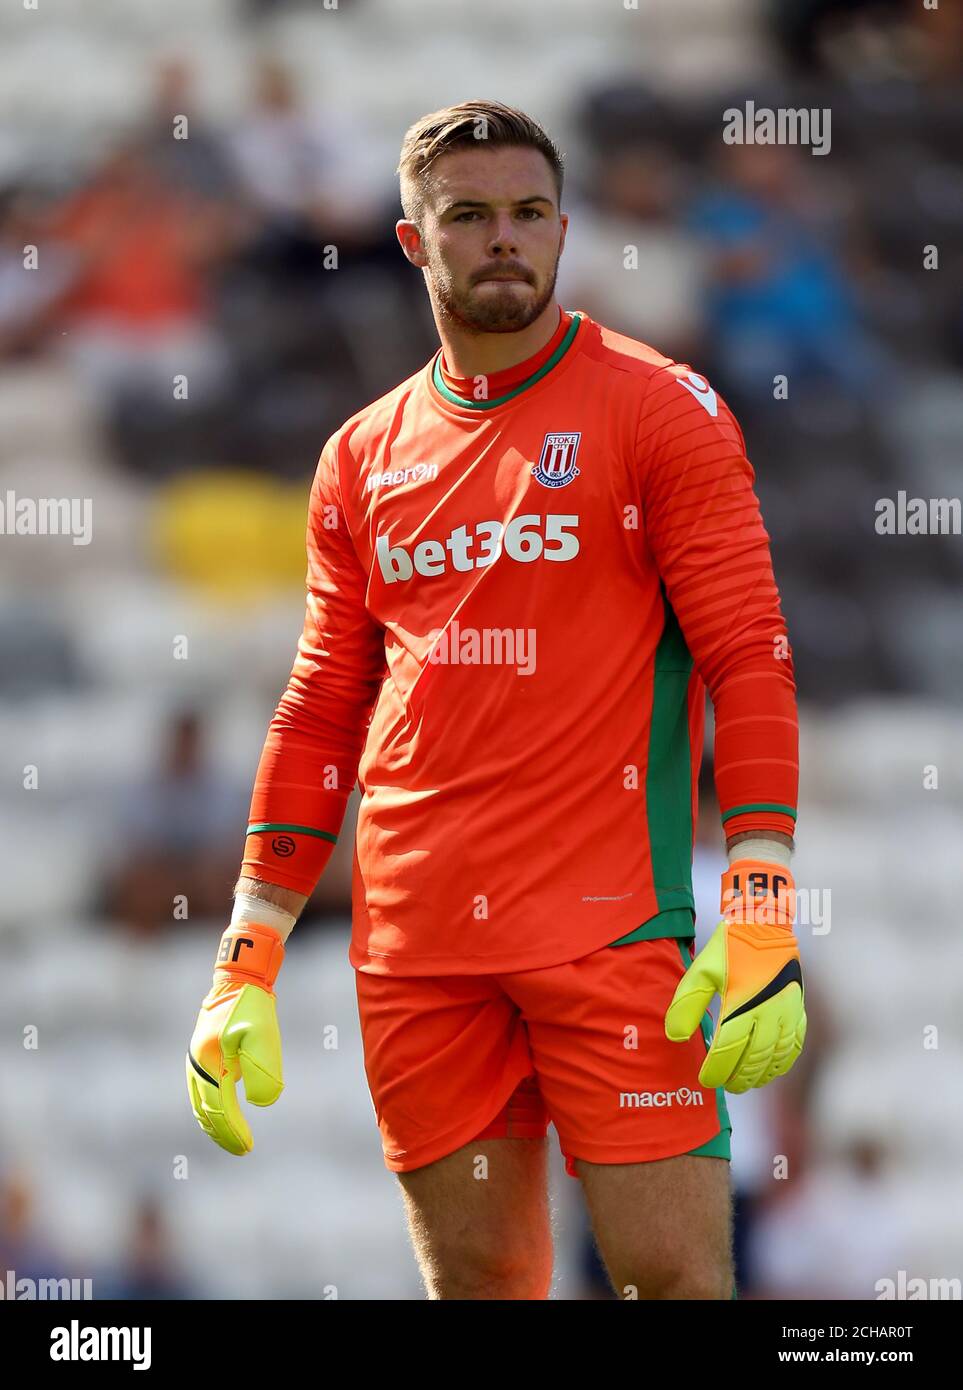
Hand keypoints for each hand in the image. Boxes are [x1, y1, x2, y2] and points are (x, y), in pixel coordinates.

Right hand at [186, 923, 284, 1153]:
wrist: (240, 976)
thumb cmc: (254, 1006)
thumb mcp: (263, 1036)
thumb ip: (262, 1070)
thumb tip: (261, 1102)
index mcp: (208, 1062)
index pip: (219, 1108)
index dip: (233, 1131)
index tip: (248, 1148)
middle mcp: (196, 1063)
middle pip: (205, 1110)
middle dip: (222, 1133)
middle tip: (242, 1150)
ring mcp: (197, 1057)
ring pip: (200, 1102)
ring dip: (214, 1123)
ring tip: (231, 1139)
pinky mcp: (204, 1052)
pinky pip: (202, 1089)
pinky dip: (210, 1107)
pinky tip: (222, 1113)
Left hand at [665, 861, 805, 1092]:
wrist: (764, 924)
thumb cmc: (729, 948)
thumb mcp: (701, 972)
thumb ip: (686, 1005)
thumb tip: (675, 1037)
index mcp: (741, 1004)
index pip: (728, 1051)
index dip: (716, 1071)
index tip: (705, 1079)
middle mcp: (768, 1012)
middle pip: (754, 1060)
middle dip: (738, 1078)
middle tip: (725, 1085)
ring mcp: (787, 1013)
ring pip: (776, 1057)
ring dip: (760, 1075)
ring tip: (744, 1082)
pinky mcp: (798, 1009)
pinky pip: (795, 1045)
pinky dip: (783, 1063)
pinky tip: (772, 1069)